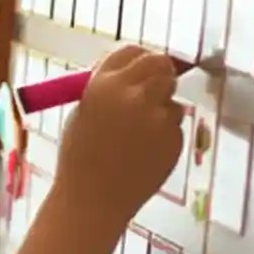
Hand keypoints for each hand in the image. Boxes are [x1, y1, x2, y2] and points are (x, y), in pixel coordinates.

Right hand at [55, 45, 184, 221]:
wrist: (92, 201)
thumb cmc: (79, 159)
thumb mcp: (82, 114)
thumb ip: (106, 90)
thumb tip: (130, 76)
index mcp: (102, 85)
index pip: (130, 52)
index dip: (137, 59)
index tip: (139, 68)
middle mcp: (132, 94)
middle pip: (160, 64)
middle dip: (159, 74)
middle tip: (154, 90)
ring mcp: (157, 116)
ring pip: (171, 98)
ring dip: (161, 108)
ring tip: (138, 135)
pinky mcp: (173, 138)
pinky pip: (174, 126)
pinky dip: (164, 135)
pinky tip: (144, 153)